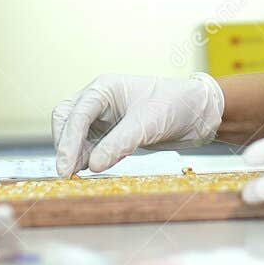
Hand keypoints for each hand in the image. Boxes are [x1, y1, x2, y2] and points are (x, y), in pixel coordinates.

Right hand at [52, 73, 223, 176]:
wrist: (198, 113)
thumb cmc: (176, 105)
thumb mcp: (147, 124)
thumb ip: (119, 144)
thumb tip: (91, 166)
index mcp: (104, 88)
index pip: (76, 114)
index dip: (68, 141)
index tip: (65, 167)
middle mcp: (99, 100)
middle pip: (66, 120)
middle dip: (64, 145)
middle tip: (66, 173)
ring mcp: (103, 116)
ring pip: (75, 134)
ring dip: (73, 153)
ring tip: (76, 175)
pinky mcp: (111, 133)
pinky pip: (88, 145)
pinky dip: (85, 158)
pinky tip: (89, 171)